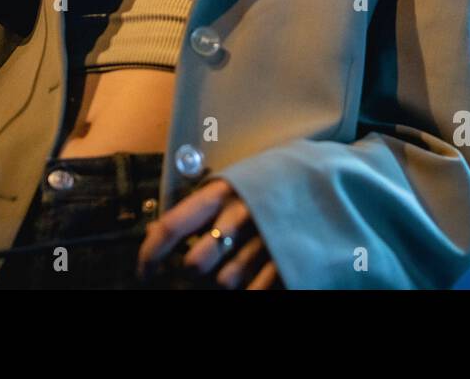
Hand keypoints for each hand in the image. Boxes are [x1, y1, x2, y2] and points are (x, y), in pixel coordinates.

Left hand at [135, 178, 282, 288]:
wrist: (326, 178)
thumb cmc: (269, 182)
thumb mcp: (233, 182)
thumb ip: (198, 207)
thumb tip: (156, 230)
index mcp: (222, 191)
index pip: (173, 225)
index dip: (151, 254)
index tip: (143, 271)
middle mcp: (240, 214)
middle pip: (196, 262)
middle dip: (193, 269)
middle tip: (199, 265)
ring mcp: (266, 238)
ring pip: (225, 281)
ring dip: (225, 278)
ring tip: (239, 261)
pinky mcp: (287, 259)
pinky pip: (254, 291)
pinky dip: (250, 289)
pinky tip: (255, 275)